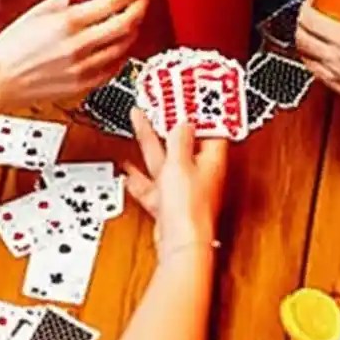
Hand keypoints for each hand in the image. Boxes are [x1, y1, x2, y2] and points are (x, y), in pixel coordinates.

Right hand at [0, 0, 147, 109]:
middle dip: (140, 8)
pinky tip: (118, 45)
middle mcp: (79, 46)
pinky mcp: (84, 85)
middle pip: (126, 24)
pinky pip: (114, 68)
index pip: (114, 2)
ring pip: (124, 46)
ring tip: (131, 19)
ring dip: (133, 30)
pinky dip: (121, 54)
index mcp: (68, 23)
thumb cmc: (12, 48)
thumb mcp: (38, 12)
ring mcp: (84, 68)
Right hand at [124, 113, 227, 256]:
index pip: (211, 128)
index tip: (191, 94)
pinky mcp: (168, 203)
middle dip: (170, 121)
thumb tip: (183, 121)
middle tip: (160, 100)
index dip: (200, 110)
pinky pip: (152, 183)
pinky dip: (138, 175)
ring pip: (164, 158)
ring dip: (150, 139)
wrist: (180, 244)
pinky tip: (127, 168)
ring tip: (138, 119)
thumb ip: (180, 140)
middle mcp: (199, 173)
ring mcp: (183, 189)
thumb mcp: (181, 163)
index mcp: (211, 160)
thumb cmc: (190, 209)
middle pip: (184, 140)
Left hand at [295, 2, 339, 121]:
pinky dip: (314, 61)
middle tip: (312, 14)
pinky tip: (327, 57)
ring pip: (304, 56)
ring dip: (305, 43)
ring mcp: (333, 75)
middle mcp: (333, 58)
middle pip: (300, 37)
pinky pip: (316, 72)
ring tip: (315, 34)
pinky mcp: (339, 89)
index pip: (308, 19)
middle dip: (302, 22)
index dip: (306, 6)